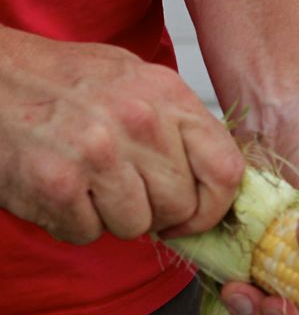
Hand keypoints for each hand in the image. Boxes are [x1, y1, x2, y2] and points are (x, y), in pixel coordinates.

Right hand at [0, 28, 243, 243]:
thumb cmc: (68, 81)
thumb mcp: (138, 80)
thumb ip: (181, 124)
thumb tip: (220, 179)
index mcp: (167, 95)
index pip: (226, 171)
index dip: (215, 205)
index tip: (196, 212)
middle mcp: (139, 123)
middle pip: (181, 206)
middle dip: (158, 212)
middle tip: (128, 191)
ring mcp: (98, 155)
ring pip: (137, 226)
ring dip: (114, 217)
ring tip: (91, 183)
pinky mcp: (56, 185)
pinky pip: (88, 234)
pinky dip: (73, 223)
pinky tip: (61, 190)